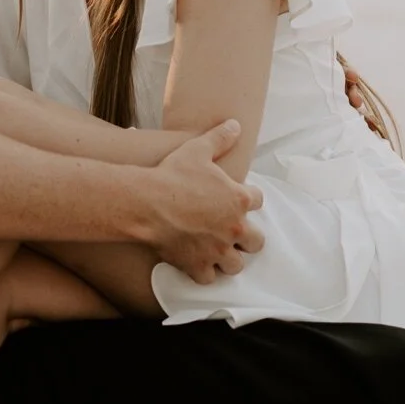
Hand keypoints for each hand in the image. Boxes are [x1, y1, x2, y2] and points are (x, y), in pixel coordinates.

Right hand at [144, 120, 265, 283]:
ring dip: (229, 259)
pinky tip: (197, 263)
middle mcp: (233, 228)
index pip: (258, 200)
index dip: (247, 198)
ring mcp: (216, 250)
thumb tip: (236, 125)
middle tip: (232, 231)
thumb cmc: (172, 176)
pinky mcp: (197, 265)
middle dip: (247, 237)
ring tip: (218, 251)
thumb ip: (220, 138)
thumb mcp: (197, 150)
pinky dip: (204, 273)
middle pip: (256, 241)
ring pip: (236, 265)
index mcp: (238, 199)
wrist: (146, 203)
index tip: (236, 198)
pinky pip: (209, 278)